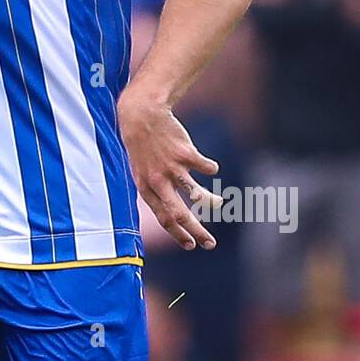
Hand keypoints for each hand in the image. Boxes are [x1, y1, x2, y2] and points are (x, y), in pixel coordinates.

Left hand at [117, 88, 221, 250]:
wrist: (142, 115)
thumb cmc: (142, 145)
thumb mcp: (141, 171)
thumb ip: (154, 191)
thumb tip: (170, 213)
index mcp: (146, 188)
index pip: (164, 218)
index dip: (178, 234)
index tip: (190, 245)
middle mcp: (159, 181)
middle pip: (179, 214)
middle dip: (196, 232)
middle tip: (209, 244)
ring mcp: (173, 168)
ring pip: (197, 194)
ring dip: (210, 202)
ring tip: (218, 203)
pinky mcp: (186, 153)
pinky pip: (206, 167)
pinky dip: (211, 168)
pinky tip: (210, 167)